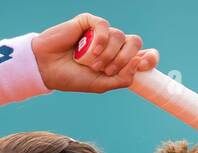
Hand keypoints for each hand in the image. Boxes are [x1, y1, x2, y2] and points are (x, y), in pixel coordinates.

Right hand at [32, 13, 157, 93]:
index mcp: (118, 60)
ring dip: (108, 54)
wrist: (47, 69)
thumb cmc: (72, 77)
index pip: (143, 54)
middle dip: (124, 58)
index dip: (150, 57)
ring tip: (91, 64)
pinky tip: (90, 51)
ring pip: (119, 36)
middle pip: (135, 42)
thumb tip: (138, 63)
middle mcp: (112, 45)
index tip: (146, 64)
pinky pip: (105, 26)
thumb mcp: (100, 84)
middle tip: (107, 70)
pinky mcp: (90, 22)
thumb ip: (121, 79)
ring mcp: (101, 33)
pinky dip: (100, 40)